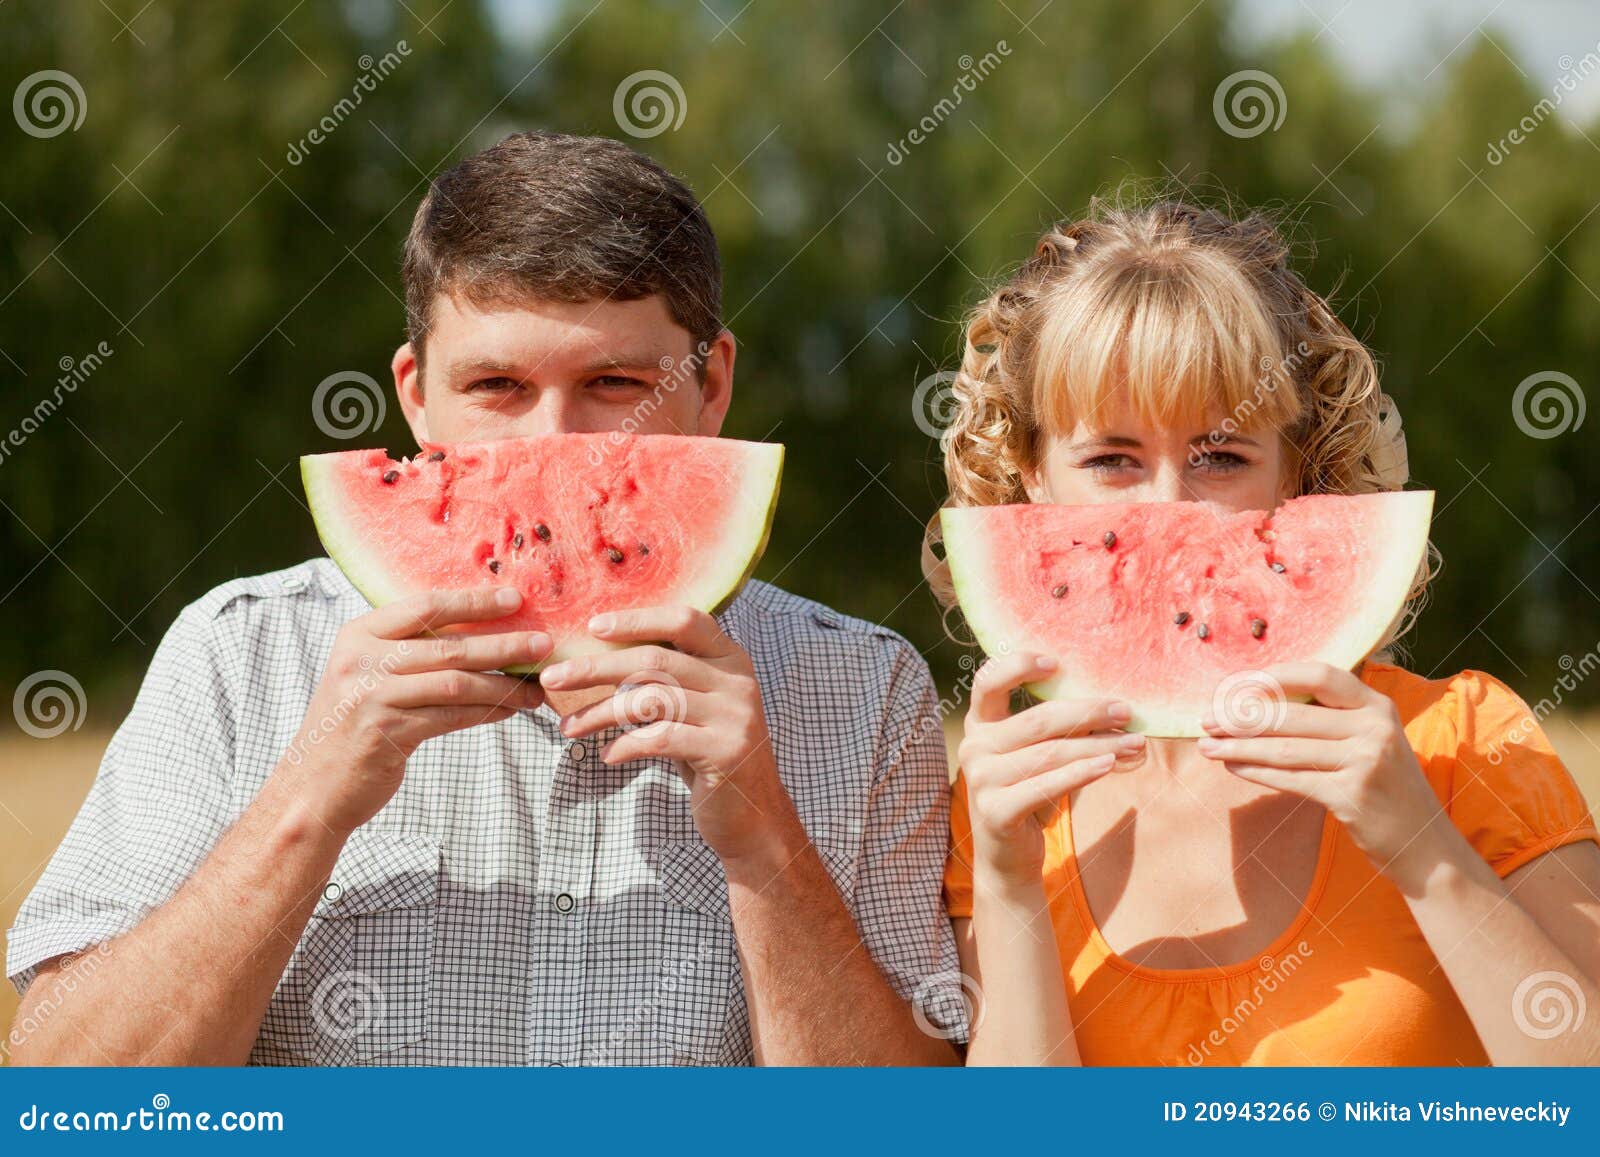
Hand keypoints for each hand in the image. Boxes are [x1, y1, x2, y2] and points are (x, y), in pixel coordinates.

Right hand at [280, 587, 550, 833]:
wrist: (312, 786)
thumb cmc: (352, 725)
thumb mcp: (368, 674)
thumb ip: (409, 651)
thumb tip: (481, 632)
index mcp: (359, 633)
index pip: (425, 606)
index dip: (473, 602)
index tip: (515, 599)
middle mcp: (361, 659)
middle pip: (448, 646)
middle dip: (503, 644)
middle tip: (544, 642)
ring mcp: (370, 695)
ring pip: (455, 682)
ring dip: (502, 684)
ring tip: (536, 687)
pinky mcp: (385, 731)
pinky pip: (450, 717)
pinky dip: (486, 713)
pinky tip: (510, 710)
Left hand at [541, 606, 793, 866]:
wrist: (753, 816)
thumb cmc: (707, 755)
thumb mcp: (694, 709)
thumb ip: (666, 681)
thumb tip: (597, 658)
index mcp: (730, 659)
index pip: (684, 620)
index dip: (638, 620)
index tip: (592, 625)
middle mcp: (736, 681)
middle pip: (656, 660)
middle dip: (596, 667)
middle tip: (554, 677)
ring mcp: (734, 716)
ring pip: (651, 700)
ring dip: (600, 713)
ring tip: (569, 728)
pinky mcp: (725, 752)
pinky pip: (661, 739)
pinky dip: (626, 745)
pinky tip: (607, 756)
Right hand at [959, 652, 1143, 887]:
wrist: (1009, 860)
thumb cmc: (1029, 797)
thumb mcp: (1037, 757)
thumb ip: (1056, 730)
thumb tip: (1112, 707)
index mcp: (979, 725)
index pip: (988, 681)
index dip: (1018, 665)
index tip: (1057, 662)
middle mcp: (974, 748)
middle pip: (1037, 721)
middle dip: (1088, 713)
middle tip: (1126, 711)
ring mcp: (980, 781)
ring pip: (1050, 754)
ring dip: (1098, 746)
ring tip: (1134, 743)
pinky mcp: (996, 811)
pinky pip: (1047, 786)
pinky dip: (1082, 774)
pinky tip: (1109, 766)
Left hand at [1198, 661, 1449, 886]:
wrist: (1425, 845)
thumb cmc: (1385, 788)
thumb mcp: (1371, 741)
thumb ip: (1331, 719)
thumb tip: (1259, 703)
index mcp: (1377, 706)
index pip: (1320, 674)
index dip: (1276, 676)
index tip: (1238, 685)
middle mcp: (1375, 727)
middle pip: (1292, 715)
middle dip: (1241, 717)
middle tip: (1206, 721)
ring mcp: (1366, 761)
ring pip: (1285, 748)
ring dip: (1239, 746)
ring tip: (1207, 746)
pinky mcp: (1352, 795)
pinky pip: (1291, 778)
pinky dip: (1256, 771)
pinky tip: (1232, 767)